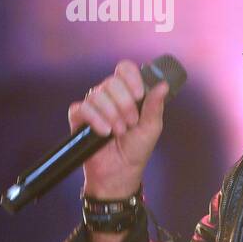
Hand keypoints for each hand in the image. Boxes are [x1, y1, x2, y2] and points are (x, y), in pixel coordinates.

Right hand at [67, 59, 169, 197]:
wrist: (120, 172)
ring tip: (119, 131)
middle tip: (131, 123)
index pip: (125, 69)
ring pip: (97, 94)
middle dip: (124, 104)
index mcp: (128, 93)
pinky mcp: (79, 118)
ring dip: (112, 115)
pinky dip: (96, 120)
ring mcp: (93, 106)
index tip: (139, 95)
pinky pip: (82, 108)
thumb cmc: (136, 149)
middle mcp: (109, 96)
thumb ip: (155, 106)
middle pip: (111, 82)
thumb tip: (163, 85)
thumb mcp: (151, 127)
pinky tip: (105, 132)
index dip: (131, 78)